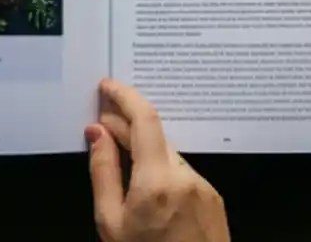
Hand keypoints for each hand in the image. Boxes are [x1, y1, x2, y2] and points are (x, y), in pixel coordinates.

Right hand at [86, 79, 230, 241]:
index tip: (107, 87)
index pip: (143, 119)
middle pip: (154, 135)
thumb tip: (97, 134)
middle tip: (100, 126)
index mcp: (156, 180)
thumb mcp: (110, 223)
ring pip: (167, 154)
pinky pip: (182, 173)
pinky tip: (146, 184)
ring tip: (119, 159)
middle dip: (126, 126)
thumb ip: (103, 173)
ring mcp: (204, 187)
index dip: (124, 96)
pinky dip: (161, 170)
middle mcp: (185, 176)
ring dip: (144, 150)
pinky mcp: (213, 199)